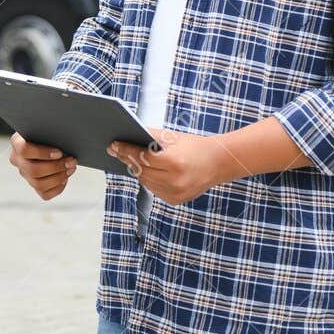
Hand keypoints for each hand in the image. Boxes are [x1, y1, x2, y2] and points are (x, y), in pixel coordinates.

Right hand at [10, 132, 75, 200]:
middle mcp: (17, 160)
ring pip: (38, 184)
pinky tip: (65, 178)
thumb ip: (49, 129)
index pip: (24, 150)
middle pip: (33, 170)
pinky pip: (44, 194)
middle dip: (56, 167)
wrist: (48, 138)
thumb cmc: (48, 130)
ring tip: (71, 168)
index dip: (43, 153)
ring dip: (59, 177)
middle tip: (71, 161)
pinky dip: (58, 188)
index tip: (59, 152)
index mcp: (16, 143)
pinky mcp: (33, 185)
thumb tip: (65, 130)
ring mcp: (24, 174)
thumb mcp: (46, 126)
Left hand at [107, 128, 225, 205]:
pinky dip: (148, 180)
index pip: (142, 157)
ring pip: (145, 182)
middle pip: (141, 171)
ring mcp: (175, 194)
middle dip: (128, 160)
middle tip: (115, 151)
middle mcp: (175, 181)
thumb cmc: (195, 146)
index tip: (114, 145)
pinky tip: (143, 170)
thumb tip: (127, 133)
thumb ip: (150, 135)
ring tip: (127, 159)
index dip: (126, 150)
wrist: (219, 163)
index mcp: (174, 163)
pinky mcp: (176, 200)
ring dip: (136, 171)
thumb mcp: (173, 137)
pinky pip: (154, 190)